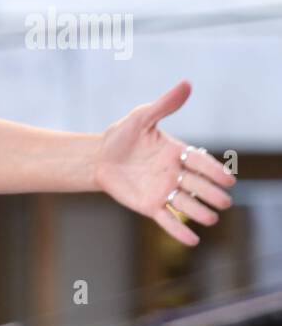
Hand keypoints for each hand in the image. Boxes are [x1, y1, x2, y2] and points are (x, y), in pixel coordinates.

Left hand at [93, 80, 235, 245]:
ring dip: (199, 212)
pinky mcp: (149, 206)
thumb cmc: (122, 136)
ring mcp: (164, 191)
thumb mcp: (141, 118)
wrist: (97, 157)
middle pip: (199, 186)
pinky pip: (167, 220)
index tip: (229, 179)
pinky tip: (192, 241)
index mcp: (178, 153)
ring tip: (211, 220)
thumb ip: (164, 105)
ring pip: (186, 204)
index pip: (202, 163)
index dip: (215, 172)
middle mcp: (175, 174)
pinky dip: (179, 231)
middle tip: (224, 202)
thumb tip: (187, 83)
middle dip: (213, 194)